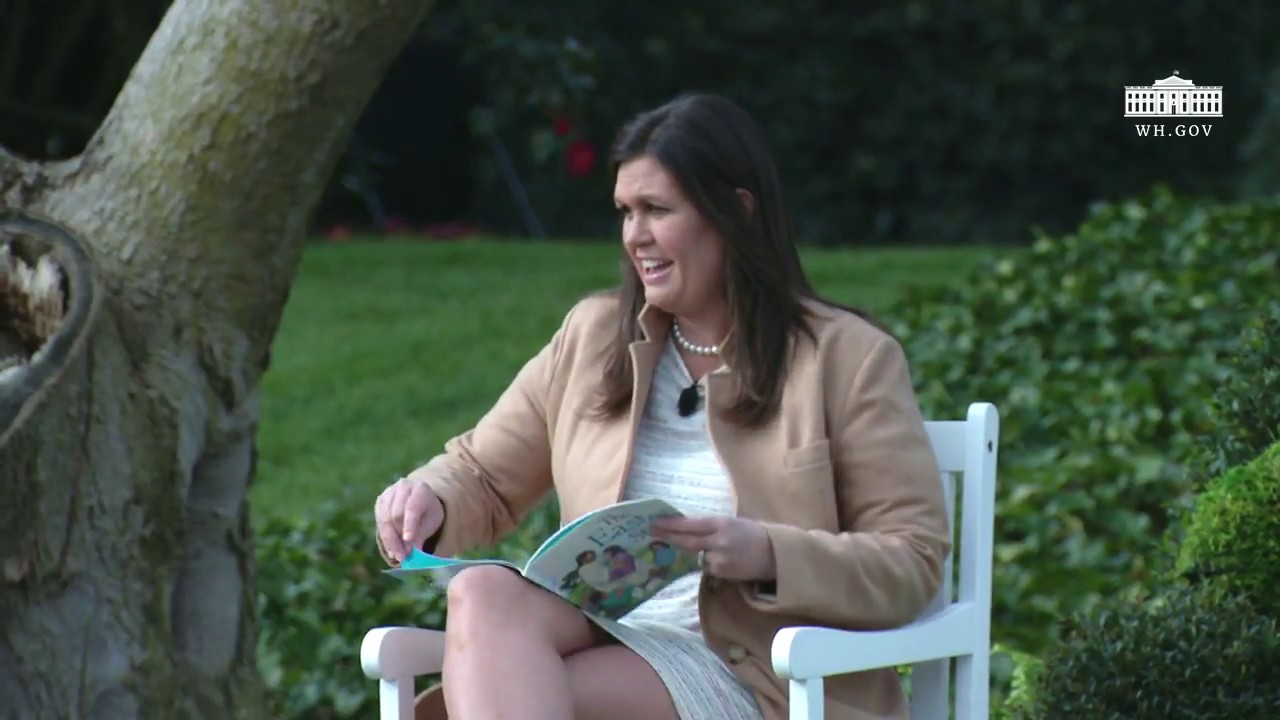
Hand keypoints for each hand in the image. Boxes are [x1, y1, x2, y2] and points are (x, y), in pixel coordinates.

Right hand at [374, 476, 444, 563]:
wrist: (419, 497)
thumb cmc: (428, 510)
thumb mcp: (432, 520)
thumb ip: (422, 533)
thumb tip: (412, 552)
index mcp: (419, 488)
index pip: (412, 507)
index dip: (409, 524)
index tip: (408, 540)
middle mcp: (402, 487)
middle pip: (396, 515)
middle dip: (399, 538)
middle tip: (405, 556)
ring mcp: (388, 494)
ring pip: (385, 520)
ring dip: (391, 541)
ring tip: (398, 556)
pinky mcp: (379, 503)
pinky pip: (379, 523)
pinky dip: (386, 539)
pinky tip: (392, 550)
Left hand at [650, 516, 776, 580]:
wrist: (774, 553)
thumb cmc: (752, 534)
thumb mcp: (732, 523)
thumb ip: (711, 527)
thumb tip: (687, 528)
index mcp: (722, 523)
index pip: (691, 524)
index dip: (672, 524)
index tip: (657, 522)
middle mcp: (719, 540)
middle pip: (688, 540)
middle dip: (669, 537)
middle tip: (653, 533)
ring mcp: (720, 558)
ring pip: (696, 556)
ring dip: (694, 552)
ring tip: (703, 548)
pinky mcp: (722, 572)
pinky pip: (707, 566)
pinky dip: (708, 562)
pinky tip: (721, 559)